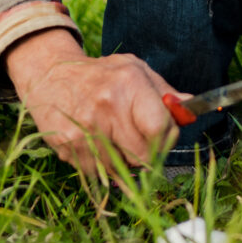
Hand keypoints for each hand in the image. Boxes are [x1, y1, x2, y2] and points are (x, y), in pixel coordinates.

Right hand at [3, 29, 182, 176]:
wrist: (49, 75)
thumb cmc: (99, 74)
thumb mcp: (134, 70)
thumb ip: (165, 92)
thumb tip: (192, 108)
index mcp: (128, 84)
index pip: (160, 128)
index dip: (167, 139)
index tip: (163, 136)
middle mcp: (106, 107)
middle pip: (143, 155)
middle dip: (148, 154)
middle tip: (141, 142)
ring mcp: (85, 129)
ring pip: (121, 168)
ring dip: (124, 161)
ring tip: (114, 138)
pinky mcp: (67, 146)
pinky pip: (98, 172)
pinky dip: (102, 164)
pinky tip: (96, 143)